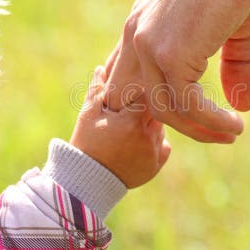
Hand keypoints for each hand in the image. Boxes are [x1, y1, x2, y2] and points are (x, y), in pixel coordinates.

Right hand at [70, 66, 170, 188]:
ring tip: (133, 127)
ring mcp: (153, 152)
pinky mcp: (156, 165)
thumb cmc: (86, 145)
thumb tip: (101, 68)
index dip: (142, 92)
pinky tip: (138, 144)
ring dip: (152, 124)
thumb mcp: (87, 115)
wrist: (87, 181)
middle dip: (149, 107)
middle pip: (159, 111)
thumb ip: (97, 90)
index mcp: (131, 121)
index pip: (148, 95)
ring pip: (161, 128)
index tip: (135, 92)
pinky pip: (164, 146)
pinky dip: (156, 143)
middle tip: (135, 109)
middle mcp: (147, 136)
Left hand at [104, 0, 249, 142]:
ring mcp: (149, 45)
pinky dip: (211, 122)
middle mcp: (138, 36)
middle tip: (213, 134)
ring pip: (164, 110)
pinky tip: (233, 124)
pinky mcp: (169, 54)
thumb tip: (243, 107)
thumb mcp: (235, 29)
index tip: (187, 118)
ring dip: (200, 129)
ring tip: (230, 133)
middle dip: (174, 125)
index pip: (130, 77)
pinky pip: (186, 106)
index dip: (153, 104)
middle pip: (140, 102)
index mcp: (144, 25)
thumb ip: (235, 67)